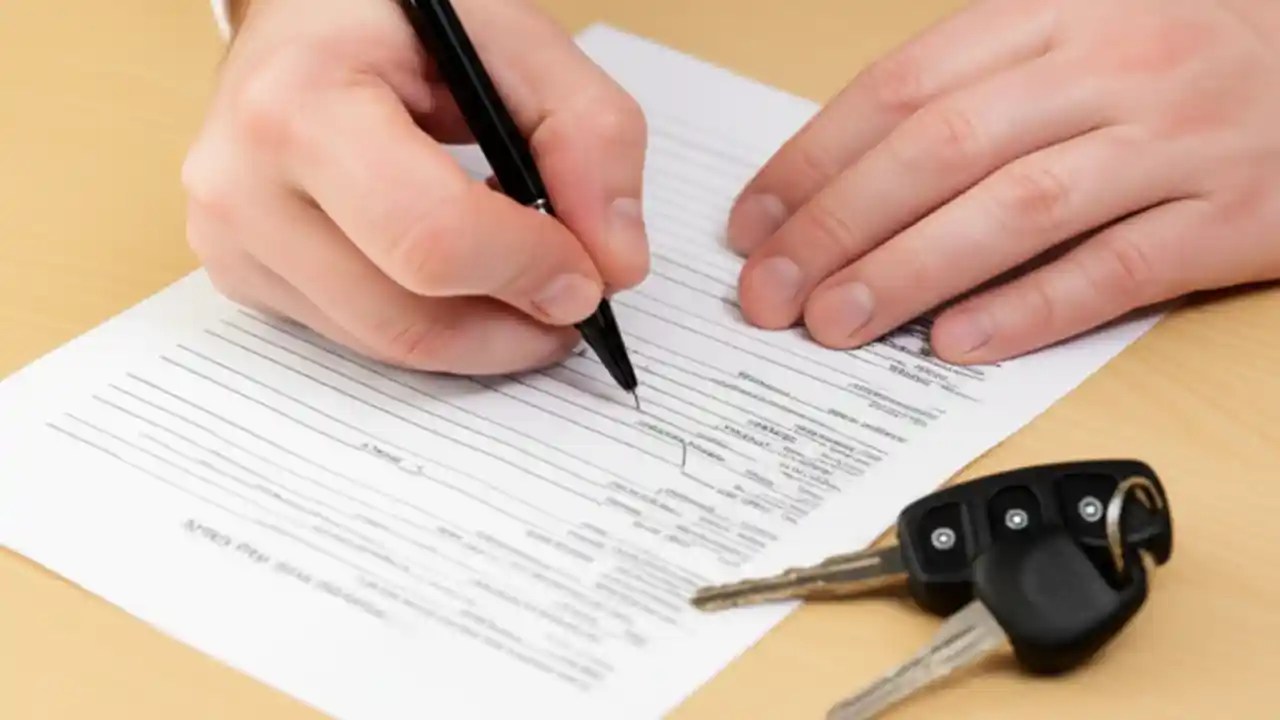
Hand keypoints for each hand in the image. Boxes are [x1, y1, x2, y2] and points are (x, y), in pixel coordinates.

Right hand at [182, 0, 647, 373]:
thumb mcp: (513, 38)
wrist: (297, 19)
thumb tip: (616, 266)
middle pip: (409, 316)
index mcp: (299, 104)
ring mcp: (230, 242)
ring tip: (524, 280)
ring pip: (389, 345)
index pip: (431, 238)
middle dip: (514, 323)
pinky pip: (362, 340)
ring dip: (481, 334)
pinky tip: (459, 273)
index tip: (589, 275)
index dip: (528, 270)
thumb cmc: (396, 19)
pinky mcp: (242, 278)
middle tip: (572, 298)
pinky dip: (432, 323)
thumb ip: (590, 135)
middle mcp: (242, 185)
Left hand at [728, 0, 1279, 362]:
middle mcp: (1111, 68)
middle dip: (839, 226)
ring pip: (1017, 209)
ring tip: (835, 324)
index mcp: (1056, 13)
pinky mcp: (1232, 217)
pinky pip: (1118, 268)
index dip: (815, 160)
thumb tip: (852, 170)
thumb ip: (980, 83)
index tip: (753, 223)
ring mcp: (1174, 141)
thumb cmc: (1190, 47)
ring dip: (910, 272)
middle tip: (770, 291)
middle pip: (943, 149)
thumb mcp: (1083, 28)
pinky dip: (1031, 308)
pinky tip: (960, 341)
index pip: (902, 88)